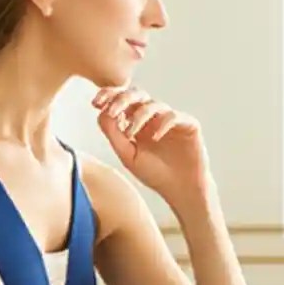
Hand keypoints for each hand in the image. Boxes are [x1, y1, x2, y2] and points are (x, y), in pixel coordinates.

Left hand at [93, 86, 209, 204]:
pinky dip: (162, 123)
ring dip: (139, 115)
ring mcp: (171, 120)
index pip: (122, 100)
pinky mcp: (188, 125)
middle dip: (122, 98)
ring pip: (154, 104)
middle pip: (137, 94)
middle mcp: (154, 118)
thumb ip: (114, 134)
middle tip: (111, 110)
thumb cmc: (155, 174)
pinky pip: (173, 116)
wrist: (181, 190)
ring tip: (131, 133)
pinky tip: (154, 137)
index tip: (95, 103)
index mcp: (137, 122)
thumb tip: (101, 112)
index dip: (109, 96)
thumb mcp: (127, 155)